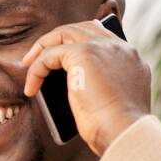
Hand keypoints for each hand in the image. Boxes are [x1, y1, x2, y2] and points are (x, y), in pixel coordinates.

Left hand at [21, 20, 151, 155]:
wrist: (125, 132)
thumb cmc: (118, 129)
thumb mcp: (115, 102)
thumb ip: (103, 85)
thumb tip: (74, 86)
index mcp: (131, 58)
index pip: (103, 37)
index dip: (80, 41)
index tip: (64, 54)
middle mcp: (119, 47)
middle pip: (82, 28)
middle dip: (58, 38)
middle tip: (40, 56)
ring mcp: (102, 47)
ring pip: (64, 33)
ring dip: (43, 48)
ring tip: (29, 64)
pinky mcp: (83, 54)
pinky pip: (50, 55)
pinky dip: (36, 70)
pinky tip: (31, 88)